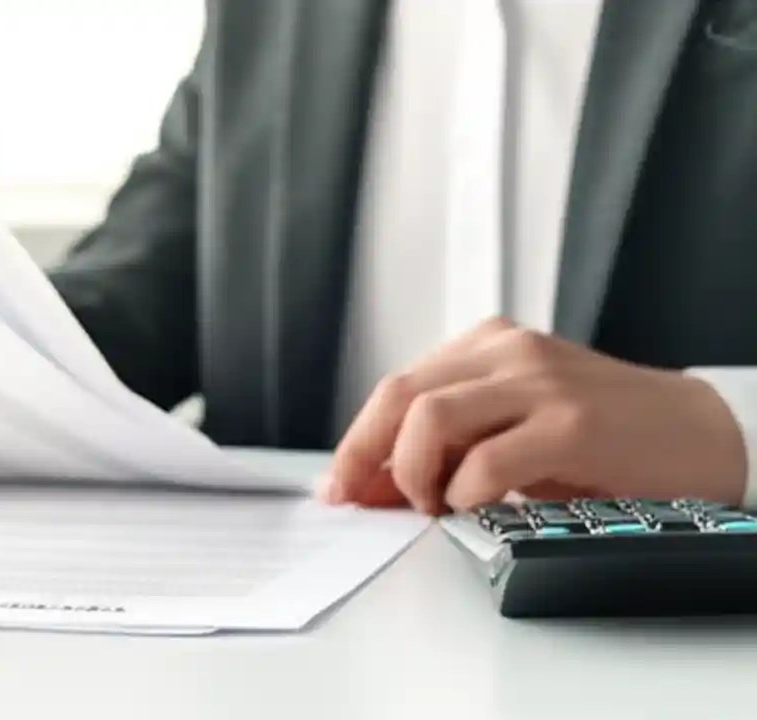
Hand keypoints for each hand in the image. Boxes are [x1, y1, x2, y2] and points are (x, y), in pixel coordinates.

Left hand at [321, 318, 746, 514]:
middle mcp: (506, 352)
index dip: (357, 442)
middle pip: (398, 396)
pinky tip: (477, 506)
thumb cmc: (603, 437)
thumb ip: (452, 441)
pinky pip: (485, 461)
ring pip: (429, 419)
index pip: (396, 389)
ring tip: (435, 506)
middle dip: (365, 457)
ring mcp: (539, 382)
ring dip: (414, 474)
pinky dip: (465, 493)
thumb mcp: (515, 426)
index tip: (338, 487)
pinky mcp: (571, 423)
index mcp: (487, 346)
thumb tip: (377, 483)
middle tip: (364, 504)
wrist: (700, 434)